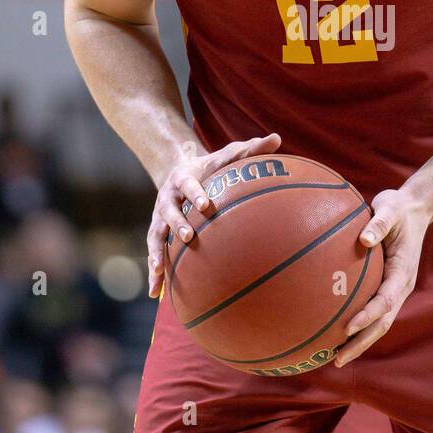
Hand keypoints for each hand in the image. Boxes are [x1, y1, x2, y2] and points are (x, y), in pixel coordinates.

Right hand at [147, 132, 281, 296]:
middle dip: (176, 223)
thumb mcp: (226, 155)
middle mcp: (168, 198)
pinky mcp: (157, 232)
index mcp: (184, 178)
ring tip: (159, 271)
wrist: (177, 170)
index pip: (189, 184)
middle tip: (186, 237)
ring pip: (155, 235)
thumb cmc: (210, 167)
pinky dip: (155, 273)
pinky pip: (155, 253)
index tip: (205, 204)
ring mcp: (160, 217)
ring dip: (156, 253)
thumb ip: (250, 149)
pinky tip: (157, 294)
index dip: (196, 193)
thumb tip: (277, 138)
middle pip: (168, 211)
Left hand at [334, 188, 431, 366]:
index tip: (347, 328)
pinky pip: (373, 311)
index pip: (385, 301)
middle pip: (382, 323)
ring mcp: (395, 289)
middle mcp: (400, 286)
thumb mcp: (390, 208)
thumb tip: (363, 238)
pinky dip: (358, 326)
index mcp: (403, 272)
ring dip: (359, 342)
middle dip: (361, 343)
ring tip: (333, 357)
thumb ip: (379, 223)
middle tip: (336, 359)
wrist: (416, 209)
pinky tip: (335, 331)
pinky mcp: (387, 287)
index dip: (367, 317)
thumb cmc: (398, 208)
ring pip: (379, 323)